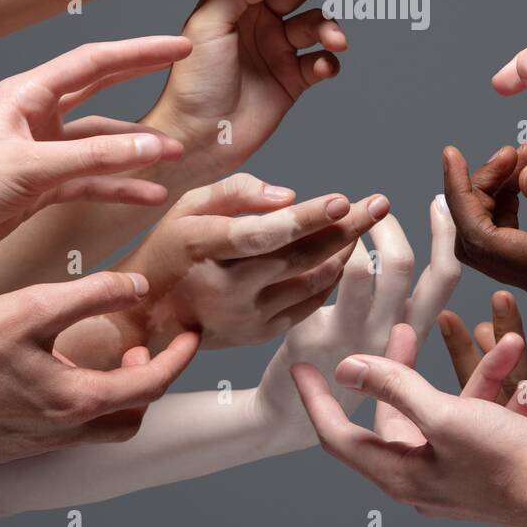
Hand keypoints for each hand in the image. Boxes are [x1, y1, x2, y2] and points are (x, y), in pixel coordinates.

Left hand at [0, 38, 189, 283]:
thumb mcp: (31, 167)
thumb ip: (94, 157)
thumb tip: (149, 145)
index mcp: (25, 95)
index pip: (94, 62)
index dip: (139, 52)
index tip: (178, 47)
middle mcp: (35, 117)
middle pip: (101, 90)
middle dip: (143, 82)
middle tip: (182, 71)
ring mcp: (40, 152)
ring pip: (100, 142)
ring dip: (135, 149)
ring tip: (172, 155)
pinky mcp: (40, 185)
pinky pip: (90, 180)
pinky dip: (118, 186)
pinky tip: (146, 193)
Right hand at [0, 272, 198, 462]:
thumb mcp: (33, 307)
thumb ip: (92, 294)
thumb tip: (136, 287)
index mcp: (77, 399)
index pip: (153, 384)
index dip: (180, 356)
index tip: (190, 335)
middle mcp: (62, 432)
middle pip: (131, 417)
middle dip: (149, 382)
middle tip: (144, 347)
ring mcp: (35, 444)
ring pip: (98, 429)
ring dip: (113, 395)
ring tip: (102, 357)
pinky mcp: (12, 447)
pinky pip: (63, 432)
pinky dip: (79, 404)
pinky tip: (56, 372)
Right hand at [105, 175, 392, 351]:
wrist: (147, 318)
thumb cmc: (172, 248)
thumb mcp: (188, 207)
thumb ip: (237, 192)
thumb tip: (289, 195)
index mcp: (202, 248)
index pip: (263, 233)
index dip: (306, 218)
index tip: (344, 198)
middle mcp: (225, 288)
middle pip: (299, 257)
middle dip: (346, 228)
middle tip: (380, 203)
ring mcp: (244, 317)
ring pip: (311, 281)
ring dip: (345, 250)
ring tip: (365, 220)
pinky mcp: (258, 334)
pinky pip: (309, 303)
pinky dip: (332, 277)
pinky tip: (345, 252)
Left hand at [143, 0, 373, 179]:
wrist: (199, 137)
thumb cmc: (192, 81)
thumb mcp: (207, 24)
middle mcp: (260, 18)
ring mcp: (278, 48)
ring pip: (318, 24)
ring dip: (331, 27)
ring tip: (334, 38)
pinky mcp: (293, 79)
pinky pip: (322, 62)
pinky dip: (328, 60)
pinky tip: (323, 65)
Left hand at [255, 198, 460, 441]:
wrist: (289, 416)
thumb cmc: (344, 368)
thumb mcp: (384, 342)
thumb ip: (400, 305)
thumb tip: (401, 249)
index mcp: (409, 333)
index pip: (444, 279)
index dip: (445, 237)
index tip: (439, 203)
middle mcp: (384, 336)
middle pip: (400, 263)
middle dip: (383, 224)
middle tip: (369, 208)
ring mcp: (346, 338)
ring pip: (358, 269)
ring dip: (345, 232)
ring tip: (333, 222)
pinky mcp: (307, 334)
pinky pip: (313, 280)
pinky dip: (312, 253)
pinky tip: (302, 245)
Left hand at [293, 322, 526, 526]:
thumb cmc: (506, 465)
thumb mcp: (444, 415)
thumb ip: (396, 387)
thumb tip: (348, 367)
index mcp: (400, 472)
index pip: (340, 435)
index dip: (317, 400)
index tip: (300, 367)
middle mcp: (422, 475)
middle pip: (394, 414)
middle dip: (403, 367)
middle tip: (401, 327)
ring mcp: (457, 471)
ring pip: (449, 409)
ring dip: (477, 374)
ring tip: (506, 343)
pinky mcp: (488, 464)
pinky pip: (484, 420)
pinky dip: (503, 394)